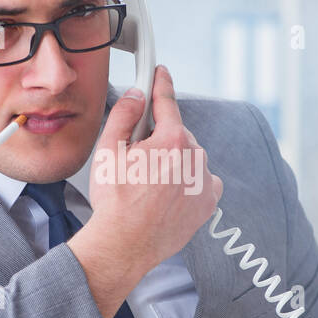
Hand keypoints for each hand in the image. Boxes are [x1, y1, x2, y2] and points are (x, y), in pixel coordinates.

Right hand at [84, 64, 222, 274]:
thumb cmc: (114, 202)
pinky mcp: (208, 202)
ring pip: (188, 158)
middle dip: (158, 141)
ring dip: (173, 163)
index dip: (160, 84)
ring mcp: (205, 181)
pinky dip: (187, 182)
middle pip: (176, 134)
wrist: (125, 245)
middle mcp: (195, 157)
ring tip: (149, 186)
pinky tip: (166, 195)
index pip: (167, 102)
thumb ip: (124, 116)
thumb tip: (138, 96)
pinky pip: (201, 180)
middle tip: (136, 162)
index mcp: (172, 140)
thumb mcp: (108, 151)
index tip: (160, 72)